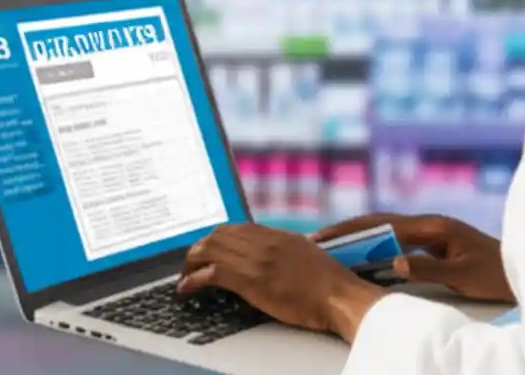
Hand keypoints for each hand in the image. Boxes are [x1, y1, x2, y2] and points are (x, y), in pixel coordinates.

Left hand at [179, 223, 384, 342]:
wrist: (339, 295)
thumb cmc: (330, 284)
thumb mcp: (308, 255)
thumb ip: (288, 250)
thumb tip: (278, 255)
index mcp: (278, 236)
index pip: (237, 229)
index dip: (218, 238)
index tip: (209, 248)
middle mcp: (264, 242)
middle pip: (219, 235)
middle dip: (200, 248)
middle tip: (192, 263)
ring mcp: (256, 259)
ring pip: (211, 249)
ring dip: (192, 262)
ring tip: (185, 275)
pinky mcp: (251, 280)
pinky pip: (212, 273)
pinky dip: (194, 279)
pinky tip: (186, 287)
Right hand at [311, 214, 515, 304]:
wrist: (523, 272)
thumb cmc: (496, 275)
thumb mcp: (461, 275)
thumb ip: (427, 269)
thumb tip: (393, 262)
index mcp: (433, 226)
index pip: (383, 224)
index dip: (352, 230)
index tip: (327, 236)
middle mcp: (428, 225)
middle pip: (379, 222)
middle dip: (348, 230)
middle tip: (316, 239)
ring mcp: (430, 233)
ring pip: (386, 230)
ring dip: (359, 236)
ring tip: (330, 245)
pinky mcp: (433, 244)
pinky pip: (395, 241)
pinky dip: (374, 245)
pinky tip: (361, 254)